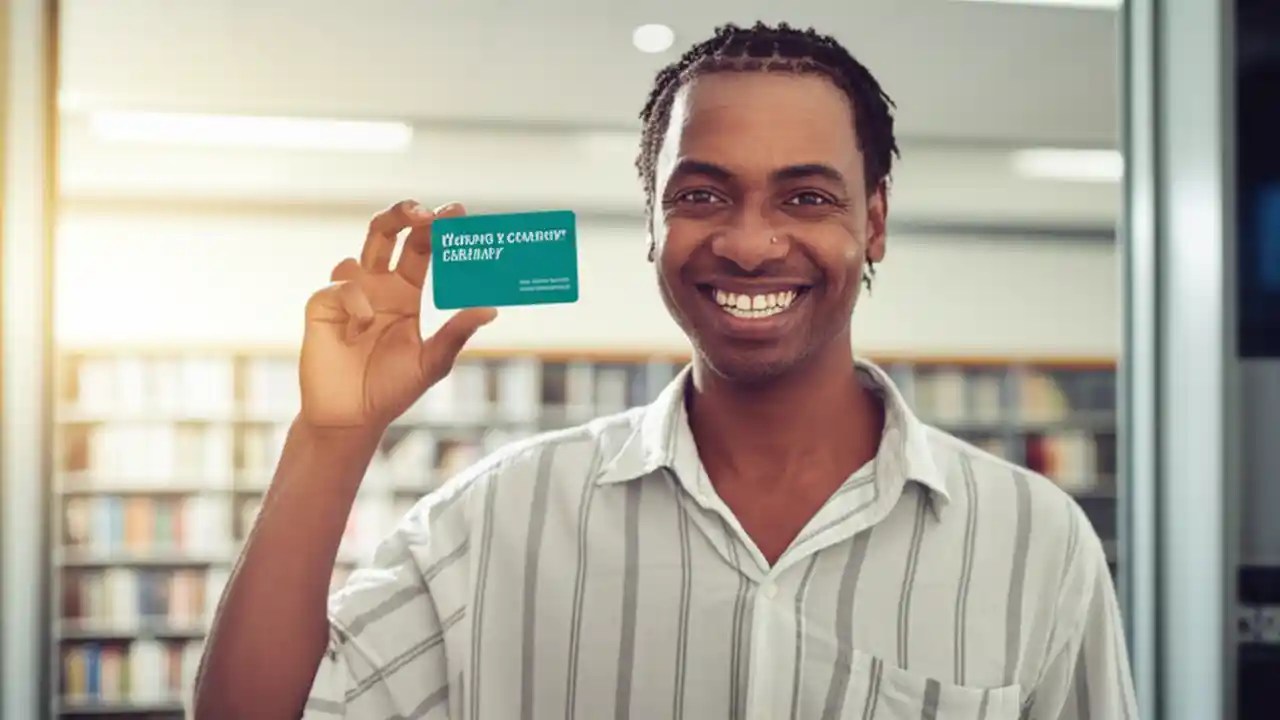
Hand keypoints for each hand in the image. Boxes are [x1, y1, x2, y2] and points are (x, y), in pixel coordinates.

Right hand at [299, 200, 496, 431]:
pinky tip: (362, 327)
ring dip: (386, 230)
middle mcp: (378, 285)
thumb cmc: (391, 390)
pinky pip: (342, 285)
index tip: (458, 213)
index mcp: (407, 293)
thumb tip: (491, 309)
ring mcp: (349, 293)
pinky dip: (357, 299)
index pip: (423, 250)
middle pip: (391, 233)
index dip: (439, 230)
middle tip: (426, 212)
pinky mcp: (323, 306)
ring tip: (407, 235)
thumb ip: (457, 334)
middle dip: (406, 213)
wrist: (350, 417)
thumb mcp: (431, 363)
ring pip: (365, 246)